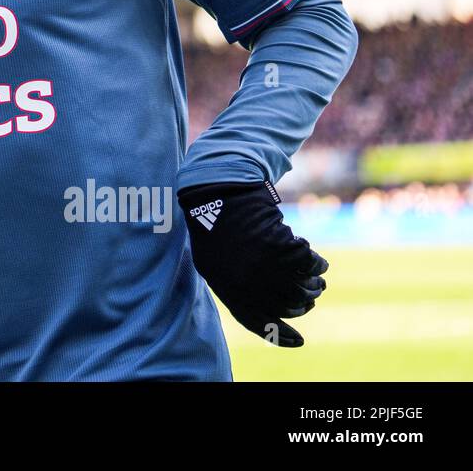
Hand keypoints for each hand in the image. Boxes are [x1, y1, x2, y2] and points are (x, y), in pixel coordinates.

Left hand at [178, 181, 328, 346]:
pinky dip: (317, 264)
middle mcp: (245, 283)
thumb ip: (237, 287)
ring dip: (315, 286)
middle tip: (312, 295)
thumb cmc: (214, 224)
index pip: (256, 321)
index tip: (300, 341)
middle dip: (303, 304)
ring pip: (302, 289)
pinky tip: (317, 261)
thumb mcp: (214, 263)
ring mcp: (263, 265)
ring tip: (317, 280)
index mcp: (226, 288)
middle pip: (286, 306)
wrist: (216, 191)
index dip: (279, 335)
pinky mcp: (280, 246)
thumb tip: (273, 310)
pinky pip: (309, 264)